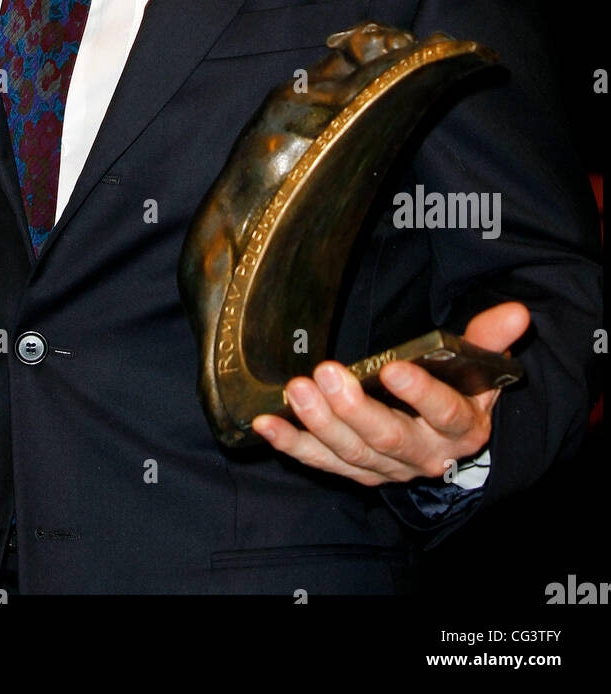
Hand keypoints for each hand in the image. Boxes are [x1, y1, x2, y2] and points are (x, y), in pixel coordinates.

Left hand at [250, 302, 528, 486]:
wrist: (450, 444)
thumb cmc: (461, 391)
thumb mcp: (479, 368)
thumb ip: (489, 339)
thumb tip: (516, 312)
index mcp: (461, 428)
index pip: (443, 413)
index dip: (419, 394)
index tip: (393, 368)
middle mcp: (424, 455)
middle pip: (388, 438)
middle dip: (354, 409)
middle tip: (326, 375)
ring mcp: (386, 468)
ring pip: (351, 454)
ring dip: (319, 424)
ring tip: (297, 390)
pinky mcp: (355, 470)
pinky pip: (321, 461)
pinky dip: (293, 444)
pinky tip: (267, 424)